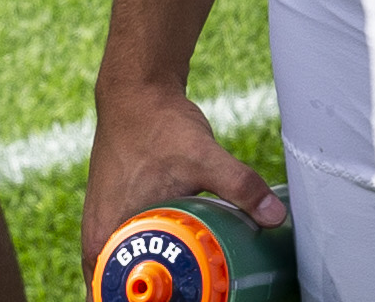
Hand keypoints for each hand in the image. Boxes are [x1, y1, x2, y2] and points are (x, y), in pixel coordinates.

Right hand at [83, 83, 285, 287]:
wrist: (136, 93)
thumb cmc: (158, 125)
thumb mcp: (203, 156)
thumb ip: (240, 186)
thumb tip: (275, 215)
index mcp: (108, 239)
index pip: (122, 299)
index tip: (194, 298)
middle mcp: (99, 243)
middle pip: (123, 293)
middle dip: (162, 295)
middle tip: (202, 292)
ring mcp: (104, 231)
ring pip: (126, 275)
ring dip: (158, 278)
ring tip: (197, 279)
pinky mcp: (114, 219)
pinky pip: (130, 255)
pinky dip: (153, 261)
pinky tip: (182, 258)